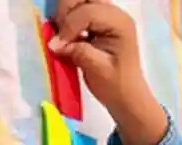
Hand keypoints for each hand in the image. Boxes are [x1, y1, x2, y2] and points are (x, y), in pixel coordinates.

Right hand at [50, 0, 166, 144]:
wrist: (127, 98)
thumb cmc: (117, 86)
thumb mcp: (98, 70)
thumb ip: (78, 52)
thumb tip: (54, 43)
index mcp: (120, 23)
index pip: (88, 12)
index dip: (69, 27)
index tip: (58, 46)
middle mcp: (114, 14)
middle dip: (67, 12)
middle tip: (62, 36)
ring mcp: (106, 16)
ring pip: (78, 1)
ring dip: (66, 15)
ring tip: (65, 38)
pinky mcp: (97, 22)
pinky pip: (77, 11)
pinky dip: (68, 20)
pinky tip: (69, 39)